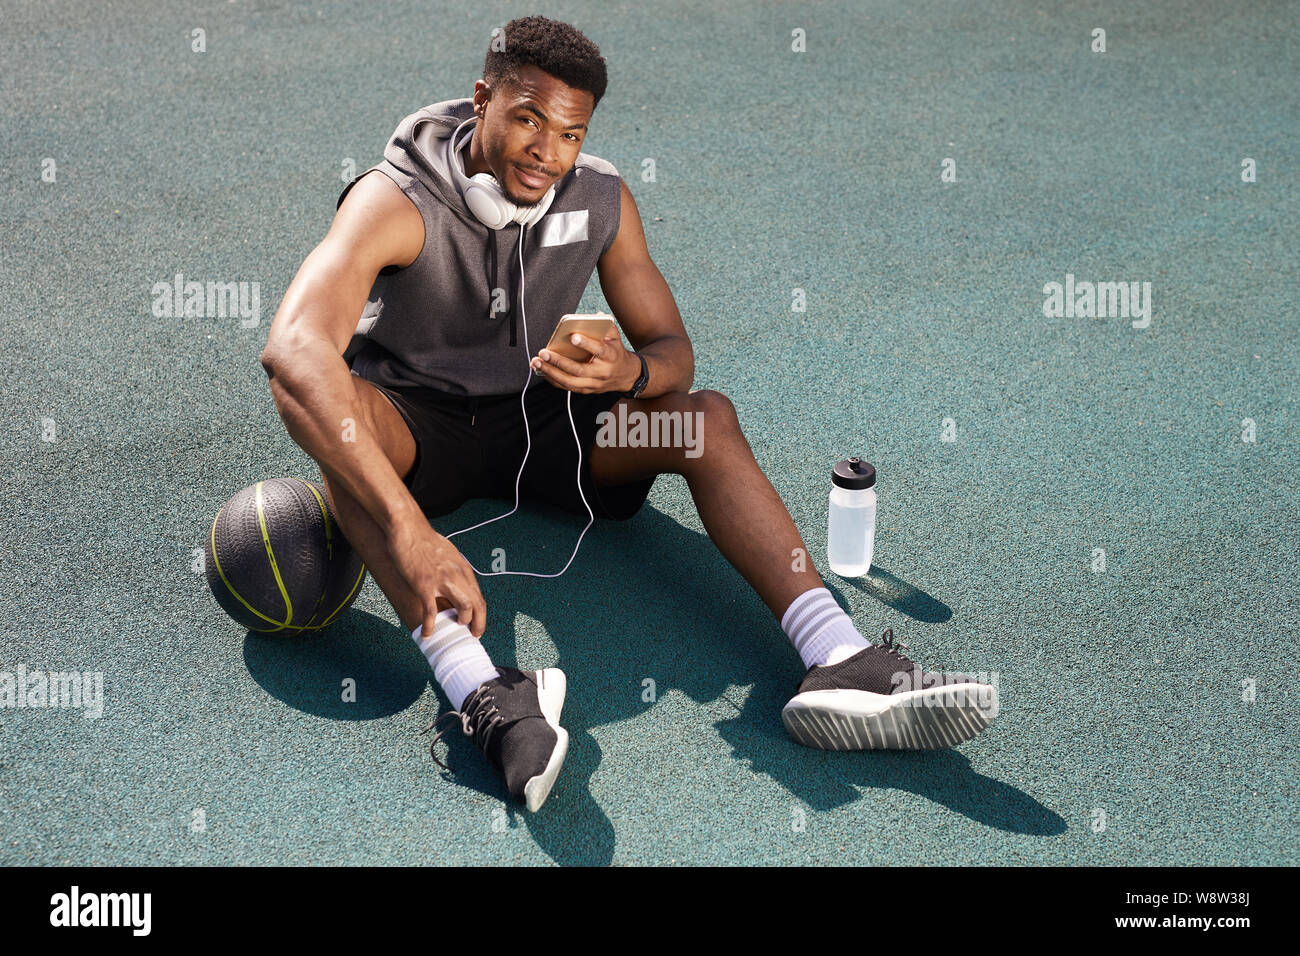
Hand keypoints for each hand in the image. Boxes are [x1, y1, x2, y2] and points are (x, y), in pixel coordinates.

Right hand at [387, 519, 486, 638]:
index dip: (481, 614)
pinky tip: (427, 633)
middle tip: (474, 634)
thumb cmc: (424, 539)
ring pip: (465, 608)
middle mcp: (457, 575)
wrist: (407, 528)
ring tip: (454, 628)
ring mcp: (442, 581)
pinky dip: (430, 626)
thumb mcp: (447, 554)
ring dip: (462, 622)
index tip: (478, 625)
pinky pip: (431, 612)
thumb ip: (453, 570)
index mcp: (463, 569)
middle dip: (479, 624)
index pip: (479, 596)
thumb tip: (454, 583)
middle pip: (477, 605)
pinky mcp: (425, 585)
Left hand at [530, 327, 634, 394]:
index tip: (572, 336)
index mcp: (611, 356)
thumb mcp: (616, 338)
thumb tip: (596, 315)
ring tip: (537, 362)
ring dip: (551, 372)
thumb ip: (606, 325)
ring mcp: (594, 383)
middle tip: (544, 352)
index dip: (586, 344)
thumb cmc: (615, 353)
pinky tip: (543, 371)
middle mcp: (602, 372)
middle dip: (559, 361)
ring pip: (570, 381)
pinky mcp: (586, 390)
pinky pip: (567, 387)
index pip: (599, 350)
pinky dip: (553, 380)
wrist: (625, 375)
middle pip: (579, 369)